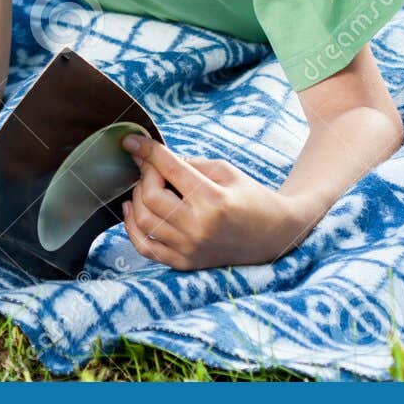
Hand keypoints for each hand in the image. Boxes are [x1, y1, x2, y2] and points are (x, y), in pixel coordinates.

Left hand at [118, 136, 308, 269]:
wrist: (272, 236)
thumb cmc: (250, 197)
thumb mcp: (226, 170)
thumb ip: (190, 163)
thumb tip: (155, 158)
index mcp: (213, 199)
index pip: (169, 168)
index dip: (147, 151)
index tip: (131, 140)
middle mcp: (199, 227)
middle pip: (151, 196)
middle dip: (144, 174)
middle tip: (150, 166)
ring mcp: (190, 249)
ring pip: (143, 221)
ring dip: (137, 198)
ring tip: (144, 185)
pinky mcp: (184, 263)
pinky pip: (146, 248)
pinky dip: (132, 228)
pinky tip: (133, 209)